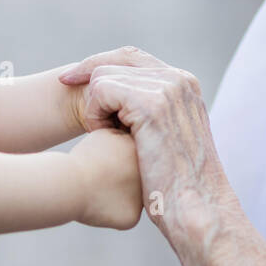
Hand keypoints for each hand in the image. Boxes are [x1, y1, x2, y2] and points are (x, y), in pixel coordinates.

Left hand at [60, 47, 232, 240]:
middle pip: (115, 59)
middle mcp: (179, 79)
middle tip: (80, 108)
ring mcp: (167, 89)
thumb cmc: (177, 184)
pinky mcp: (151, 104)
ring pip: (103, 76)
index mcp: (185, 83)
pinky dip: (95, 114)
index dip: (97, 64)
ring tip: (107, 138)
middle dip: (91, 83)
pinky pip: (101, 91)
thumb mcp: (171, 138)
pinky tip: (104, 137)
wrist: (195, 208)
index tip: (70, 79)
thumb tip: (123, 103)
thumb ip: (155, 112)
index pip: (131, 57)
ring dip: (96, 108)